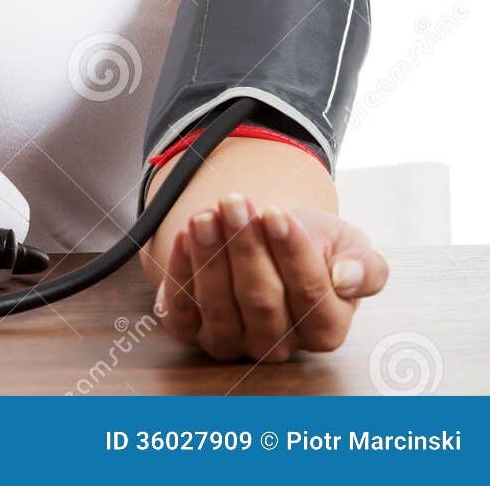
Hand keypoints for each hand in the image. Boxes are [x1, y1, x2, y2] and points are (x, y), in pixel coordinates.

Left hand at [154, 192, 389, 363]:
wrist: (268, 238)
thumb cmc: (315, 245)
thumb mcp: (349, 246)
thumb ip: (366, 267)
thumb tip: (346, 278)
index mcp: (325, 329)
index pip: (311, 295)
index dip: (292, 253)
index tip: (275, 212)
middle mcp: (278, 345)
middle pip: (261, 301)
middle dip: (245, 247)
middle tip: (233, 202)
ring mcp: (233, 343)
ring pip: (220, 308)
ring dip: (210, 257)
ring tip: (206, 215)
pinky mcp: (193, 332)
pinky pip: (182, 312)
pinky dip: (180, 273)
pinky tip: (184, 236)